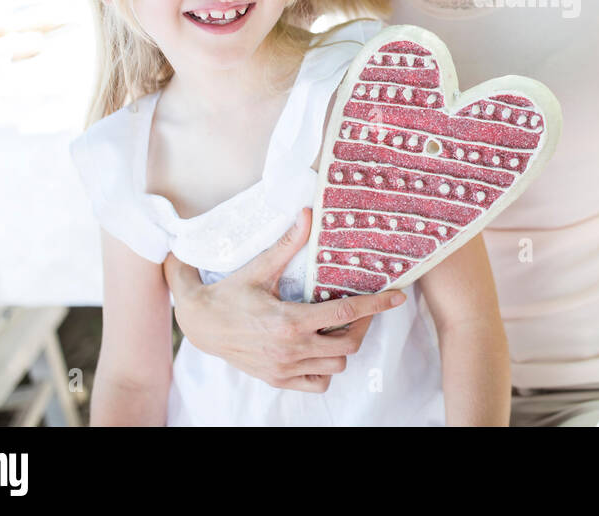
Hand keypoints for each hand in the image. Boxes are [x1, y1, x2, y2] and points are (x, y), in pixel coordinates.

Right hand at [163, 206, 407, 391]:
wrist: (200, 325)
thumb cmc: (230, 294)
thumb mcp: (260, 268)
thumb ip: (288, 244)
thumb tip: (308, 214)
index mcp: (290, 321)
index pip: (345, 312)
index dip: (376, 305)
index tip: (397, 297)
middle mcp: (291, 349)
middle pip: (348, 344)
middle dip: (362, 326)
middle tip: (361, 309)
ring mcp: (285, 368)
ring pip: (336, 366)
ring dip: (344, 347)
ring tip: (339, 326)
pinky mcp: (278, 379)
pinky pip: (317, 384)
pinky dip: (326, 370)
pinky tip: (321, 349)